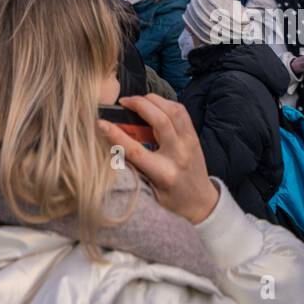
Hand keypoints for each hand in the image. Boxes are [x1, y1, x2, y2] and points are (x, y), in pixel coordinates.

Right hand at [98, 94, 218, 225]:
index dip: (116, 134)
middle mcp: (179, 155)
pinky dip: (166, 103)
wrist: (201, 203)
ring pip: (173, 110)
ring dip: (153, 100)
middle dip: (139, 105)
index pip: (136, 150)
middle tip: (123, 102)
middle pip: (159, 120)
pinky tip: (154, 105)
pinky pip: (181, 111)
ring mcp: (190, 143)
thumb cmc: (172, 201)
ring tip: (138, 101)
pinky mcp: (195, 136)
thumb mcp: (148, 190)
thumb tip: (113, 144)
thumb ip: (133, 168)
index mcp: (164, 174)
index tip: (101, 123)